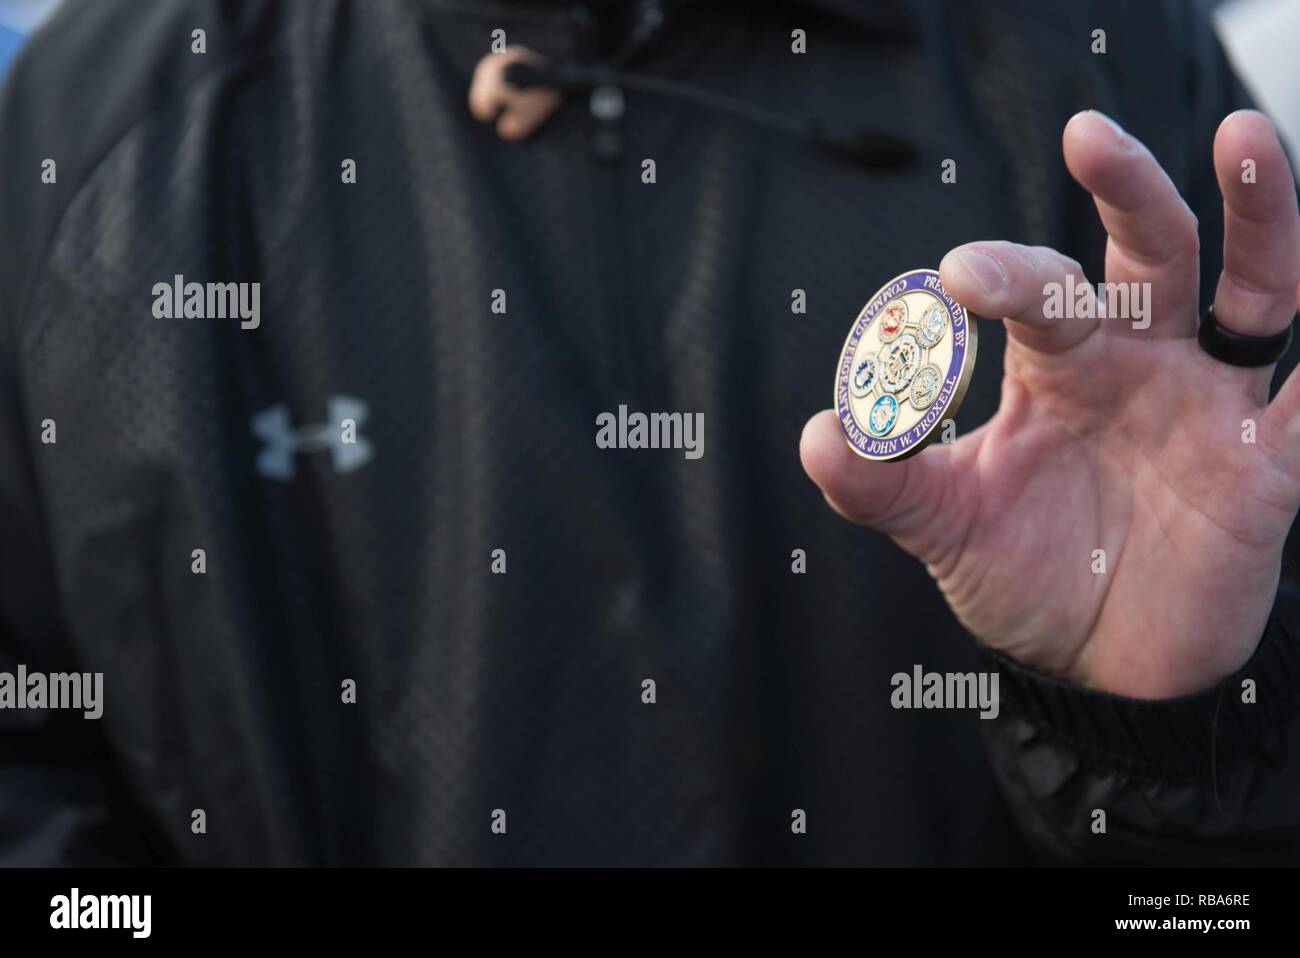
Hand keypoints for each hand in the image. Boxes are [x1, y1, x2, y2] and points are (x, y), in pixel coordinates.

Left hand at [801, 110, 1299, 697]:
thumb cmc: (1026, 573)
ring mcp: (1213, 406)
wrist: (1097, 663)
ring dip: (1258, 217)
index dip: (1007, 275)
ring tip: (1243, 138)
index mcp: (1062, 369)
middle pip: (1149, 255)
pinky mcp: (1268, 466)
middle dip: (1125, 192)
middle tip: (1086, 135)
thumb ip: (886, 482)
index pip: (1043, 296)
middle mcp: (1142, 365)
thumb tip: (820, 434)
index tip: (955, 279)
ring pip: (1253, 291)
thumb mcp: (946, 526)